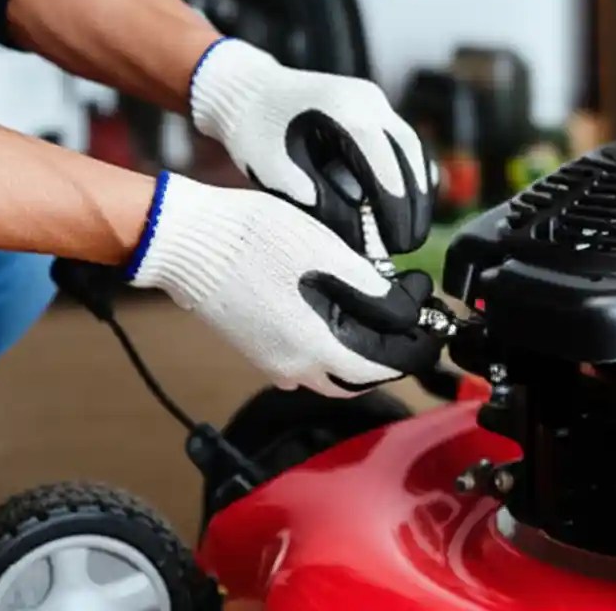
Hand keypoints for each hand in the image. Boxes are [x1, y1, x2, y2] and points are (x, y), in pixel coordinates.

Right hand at [126, 172, 440, 396]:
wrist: (189, 240)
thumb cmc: (253, 237)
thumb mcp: (327, 251)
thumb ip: (370, 287)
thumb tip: (403, 308)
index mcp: (315, 345)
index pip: (381, 367)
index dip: (411, 346)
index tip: (426, 321)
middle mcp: (294, 366)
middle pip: (357, 378)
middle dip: (387, 355)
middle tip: (405, 321)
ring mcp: (271, 360)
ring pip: (329, 374)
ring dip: (357, 355)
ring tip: (373, 316)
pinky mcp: (256, 348)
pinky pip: (302, 364)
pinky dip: (327, 349)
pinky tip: (331, 316)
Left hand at [189, 38, 432, 253]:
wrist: (247, 90)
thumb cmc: (254, 129)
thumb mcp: (272, 168)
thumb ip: (312, 199)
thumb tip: (354, 235)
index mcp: (343, 108)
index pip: (384, 161)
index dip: (396, 205)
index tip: (398, 242)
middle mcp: (367, 100)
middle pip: (408, 154)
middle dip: (413, 204)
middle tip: (407, 245)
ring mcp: (374, 102)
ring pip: (412, 149)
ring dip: (417, 191)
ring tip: (409, 232)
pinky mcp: (374, 110)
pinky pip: (403, 144)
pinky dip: (409, 176)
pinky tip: (408, 207)